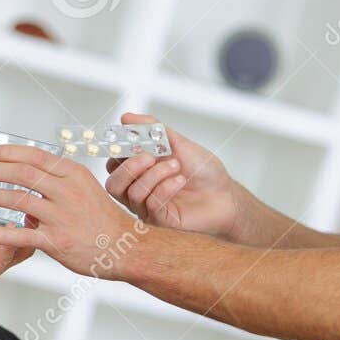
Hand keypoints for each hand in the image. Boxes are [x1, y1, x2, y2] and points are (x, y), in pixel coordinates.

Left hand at [0, 145, 146, 277]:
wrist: (124, 247)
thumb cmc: (104, 219)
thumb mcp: (85, 188)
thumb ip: (59, 181)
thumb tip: (34, 177)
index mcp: (73, 174)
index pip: (35, 156)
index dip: (9, 153)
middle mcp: (66, 191)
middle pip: (22, 173)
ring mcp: (61, 216)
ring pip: (18, 200)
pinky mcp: (56, 240)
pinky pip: (21, 235)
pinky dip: (0, 233)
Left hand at [0, 156, 36, 297]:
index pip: (22, 215)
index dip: (31, 199)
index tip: (34, 181)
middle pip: (29, 232)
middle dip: (36, 214)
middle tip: (37, 194)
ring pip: (21, 248)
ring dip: (24, 231)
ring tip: (26, 211)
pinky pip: (1, 262)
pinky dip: (7, 247)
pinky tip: (7, 232)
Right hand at [103, 113, 242, 237]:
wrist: (225, 193)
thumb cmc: (202, 170)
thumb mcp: (177, 142)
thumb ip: (151, 129)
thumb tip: (126, 118)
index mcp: (139, 171)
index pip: (113, 164)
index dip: (117, 153)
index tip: (131, 141)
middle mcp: (139, 191)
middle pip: (113, 184)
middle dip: (130, 167)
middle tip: (150, 156)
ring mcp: (147, 208)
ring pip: (133, 193)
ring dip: (155, 175)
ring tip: (175, 166)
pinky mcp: (160, 221)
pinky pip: (151, 204)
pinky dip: (165, 188)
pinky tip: (180, 181)